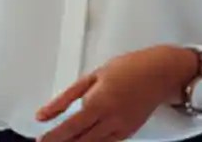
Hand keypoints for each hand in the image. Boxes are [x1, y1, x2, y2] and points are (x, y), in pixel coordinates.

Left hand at [35, 45, 196, 141]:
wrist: (160, 73)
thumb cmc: (128, 68)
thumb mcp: (92, 76)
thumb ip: (67, 97)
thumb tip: (45, 113)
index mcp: (98, 102)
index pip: (69, 127)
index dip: (53, 136)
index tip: (41, 139)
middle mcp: (109, 119)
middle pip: (80, 139)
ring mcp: (120, 128)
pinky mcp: (128, 132)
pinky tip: (84, 141)